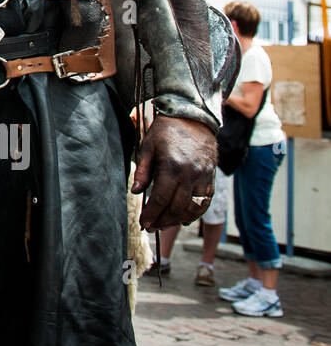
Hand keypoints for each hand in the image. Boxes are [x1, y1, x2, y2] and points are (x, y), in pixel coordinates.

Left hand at [132, 115, 216, 230]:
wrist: (193, 118)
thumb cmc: (166, 131)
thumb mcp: (148, 146)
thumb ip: (142, 171)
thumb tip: (135, 192)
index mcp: (172, 167)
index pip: (161, 199)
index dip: (152, 214)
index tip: (144, 223)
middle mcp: (191, 175)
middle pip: (177, 208)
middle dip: (163, 221)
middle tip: (152, 227)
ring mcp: (203, 177)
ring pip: (193, 208)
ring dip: (178, 220)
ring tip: (164, 224)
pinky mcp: (211, 178)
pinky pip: (205, 202)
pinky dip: (195, 214)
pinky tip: (184, 219)